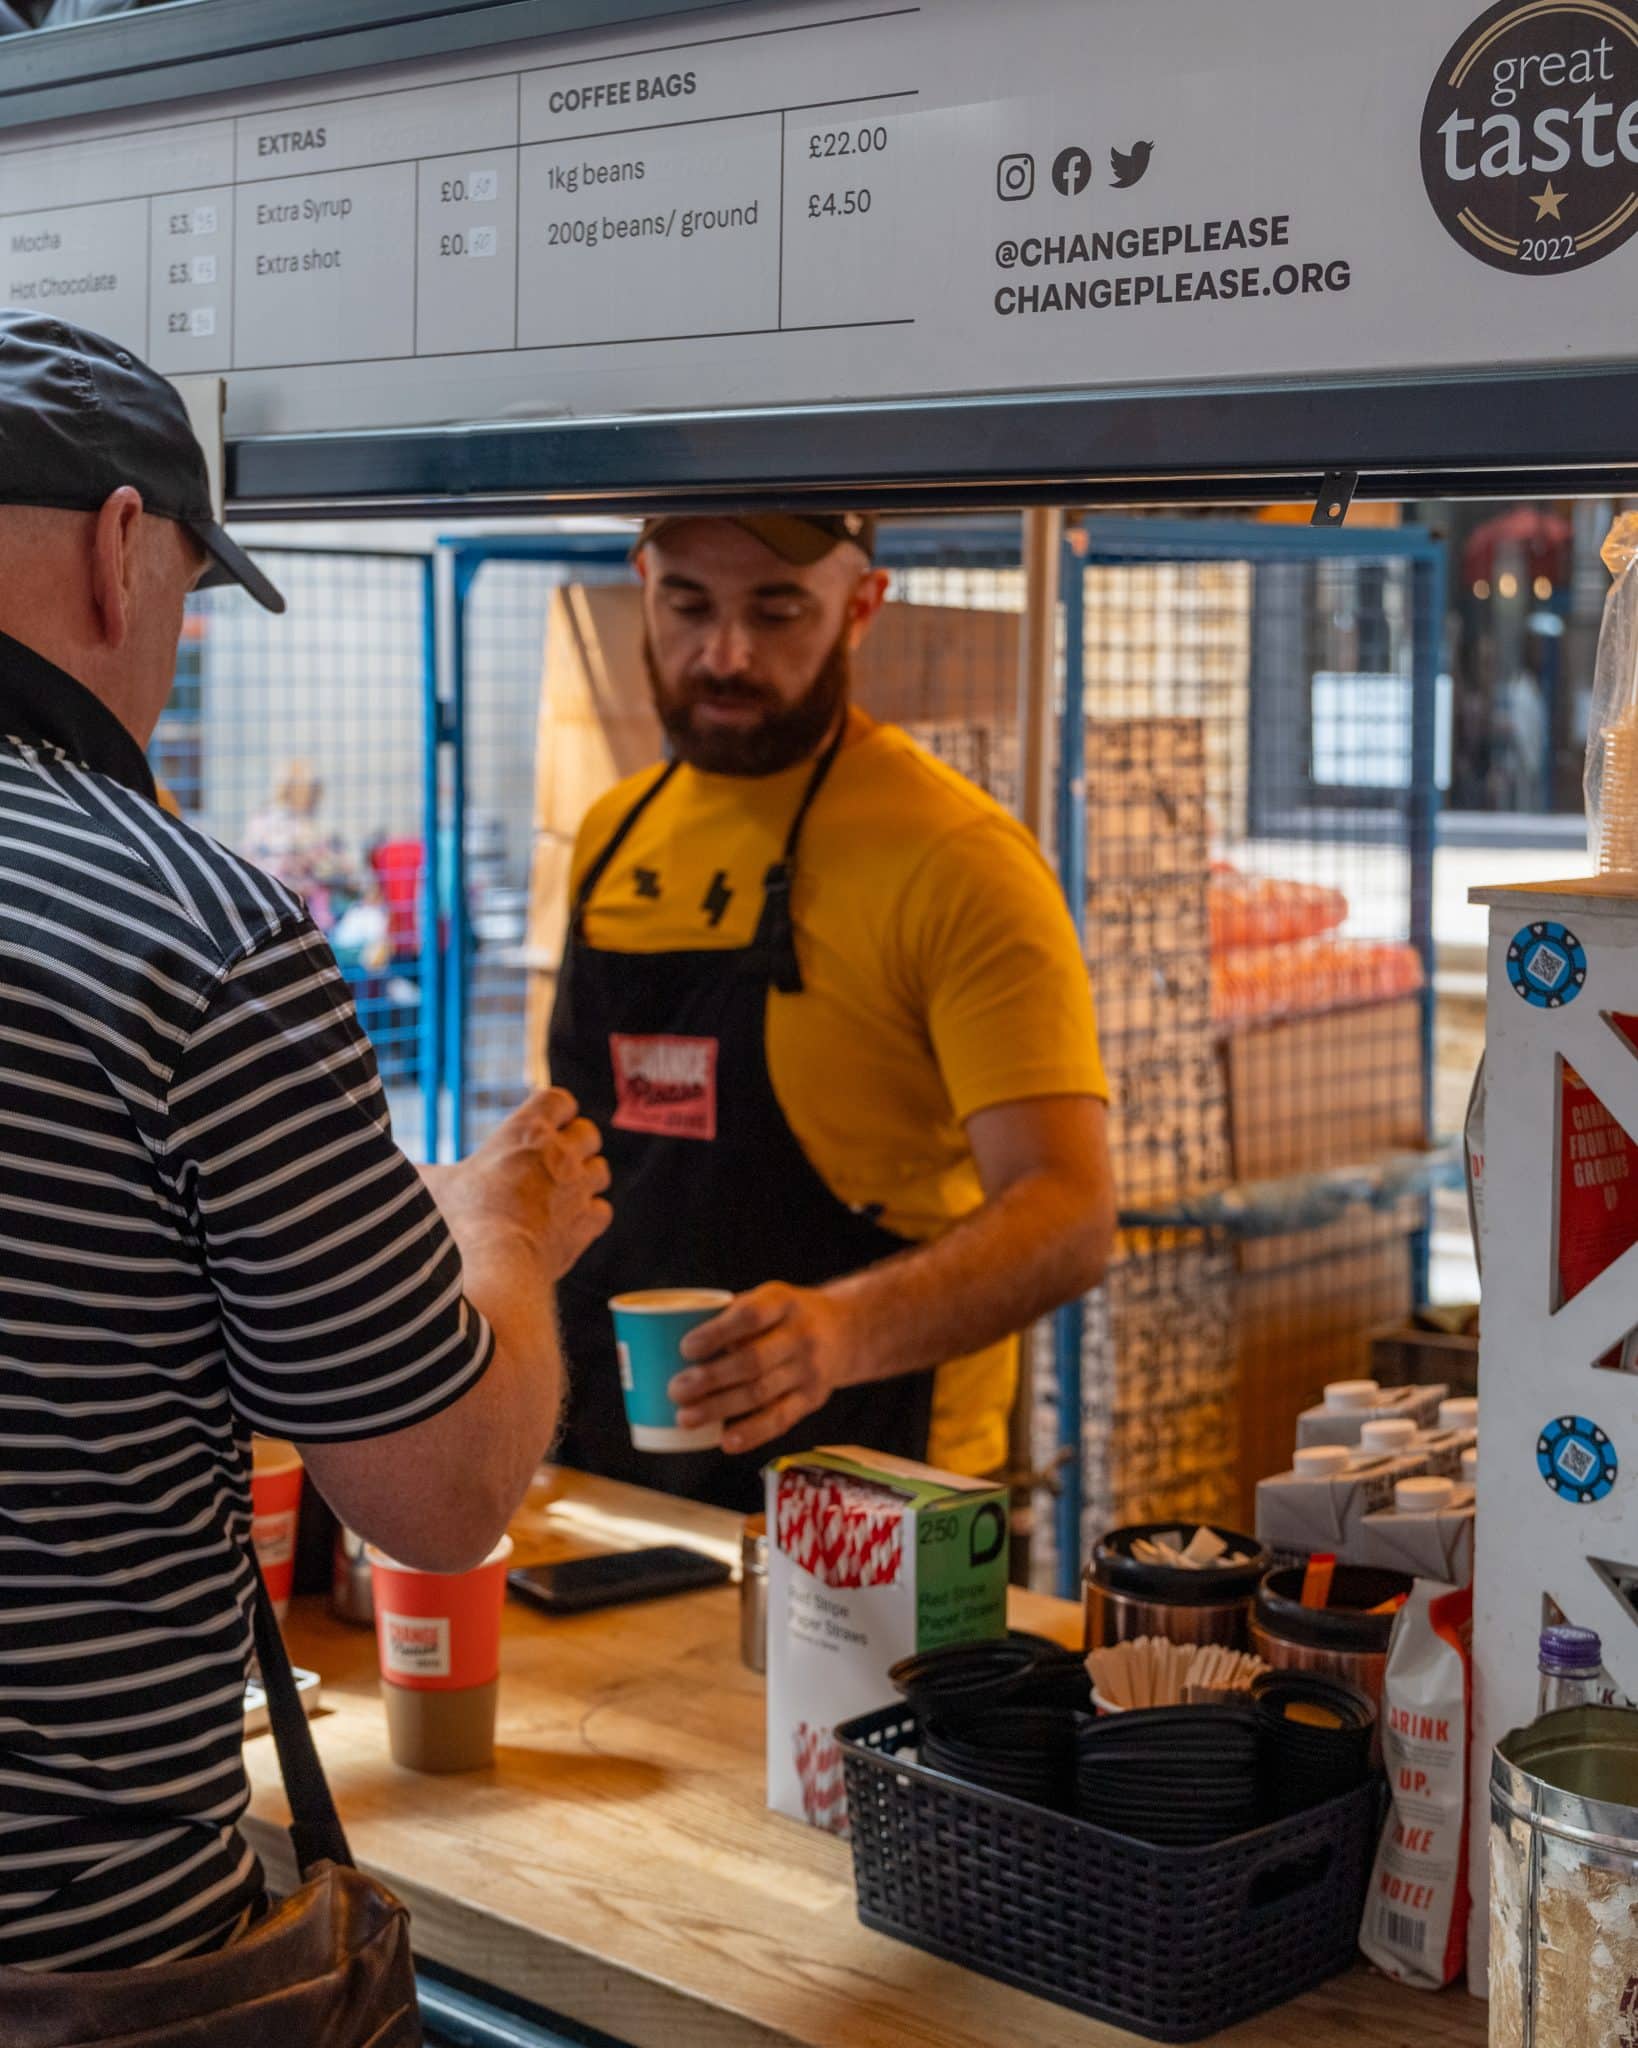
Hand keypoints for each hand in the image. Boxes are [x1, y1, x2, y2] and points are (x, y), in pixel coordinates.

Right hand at [430, 1087, 611, 1282]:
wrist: (491, 1270)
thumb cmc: (454, 1221)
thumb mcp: (426, 1184)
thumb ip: (418, 1169)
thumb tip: (383, 1164)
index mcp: (526, 1133)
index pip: (559, 1100)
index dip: (553, 1109)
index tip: (540, 1122)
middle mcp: (560, 1157)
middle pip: (588, 1132)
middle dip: (573, 1142)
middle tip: (549, 1159)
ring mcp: (578, 1193)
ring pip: (600, 1171)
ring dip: (585, 1177)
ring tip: (559, 1190)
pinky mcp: (584, 1229)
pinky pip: (601, 1211)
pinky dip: (588, 1215)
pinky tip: (566, 1224)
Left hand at [669, 1283, 857, 1455]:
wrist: (847, 1331)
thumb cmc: (785, 1316)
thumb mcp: (767, 1298)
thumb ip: (730, 1316)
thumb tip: (668, 1341)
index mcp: (784, 1302)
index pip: (750, 1316)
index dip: (717, 1333)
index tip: (685, 1348)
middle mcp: (801, 1336)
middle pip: (753, 1361)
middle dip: (710, 1379)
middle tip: (675, 1390)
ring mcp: (810, 1370)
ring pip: (761, 1394)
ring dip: (720, 1409)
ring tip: (685, 1418)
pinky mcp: (813, 1399)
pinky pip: (781, 1419)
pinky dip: (751, 1432)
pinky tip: (725, 1441)